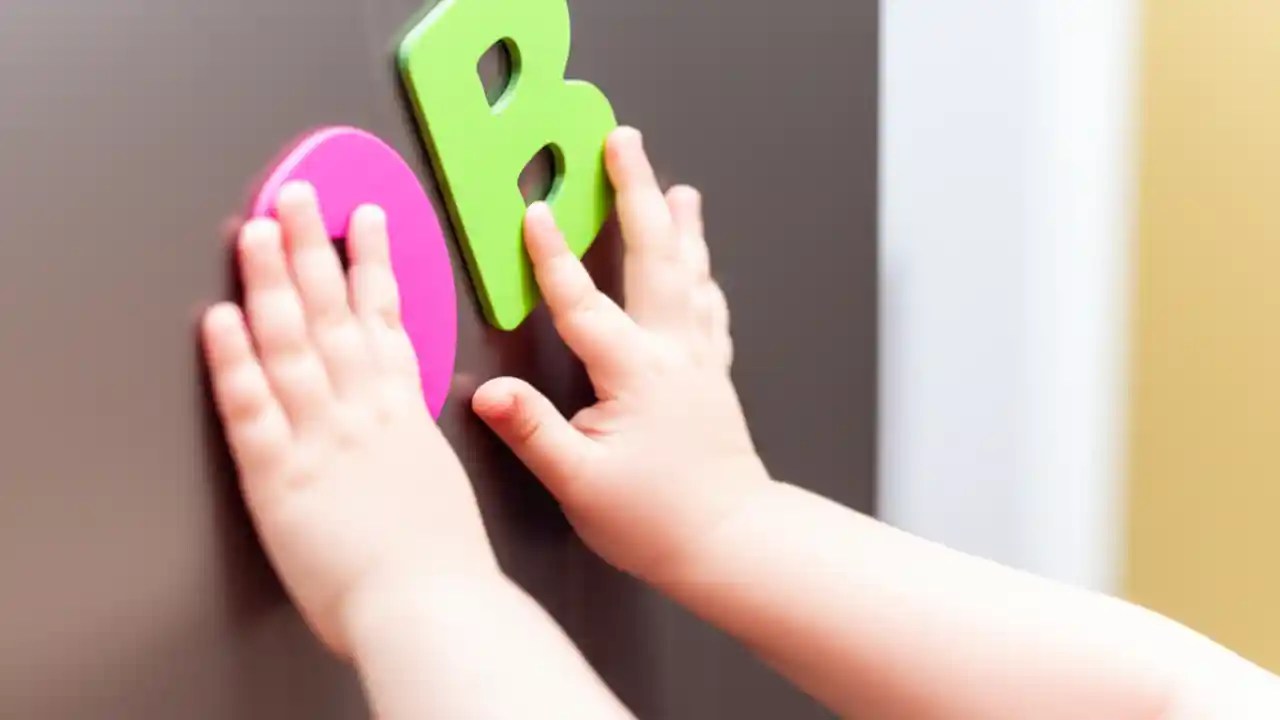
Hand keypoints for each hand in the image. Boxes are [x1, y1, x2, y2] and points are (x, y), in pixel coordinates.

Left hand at [202, 183, 496, 656]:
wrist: (431, 606)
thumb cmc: (441, 562)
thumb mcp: (438, 485)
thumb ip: (411, 444)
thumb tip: (399, 423)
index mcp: (402, 414)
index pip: (384, 322)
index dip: (373, 265)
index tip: (367, 221)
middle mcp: (362, 411)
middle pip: (333, 314)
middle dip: (316, 248)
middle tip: (300, 196)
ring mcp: (321, 437)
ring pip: (291, 343)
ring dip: (272, 281)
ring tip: (258, 231)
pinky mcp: (279, 475)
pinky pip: (252, 407)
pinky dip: (233, 361)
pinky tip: (220, 318)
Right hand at [473, 127, 770, 582]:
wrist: (730, 541)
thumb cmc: (655, 519)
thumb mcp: (580, 483)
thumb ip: (533, 432)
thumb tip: (487, 393)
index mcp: (635, 373)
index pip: (583, 304)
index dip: (553, 257)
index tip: (533, 211)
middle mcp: (673, 353)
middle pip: (654, 259)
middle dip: (637, 196)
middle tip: (626, 146)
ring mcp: (699, 361)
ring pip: (690, 276)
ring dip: (681, 228)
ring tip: (679, 189)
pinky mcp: (713, 377)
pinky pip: (709, 312)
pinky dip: (703, 278)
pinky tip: (702, 269)